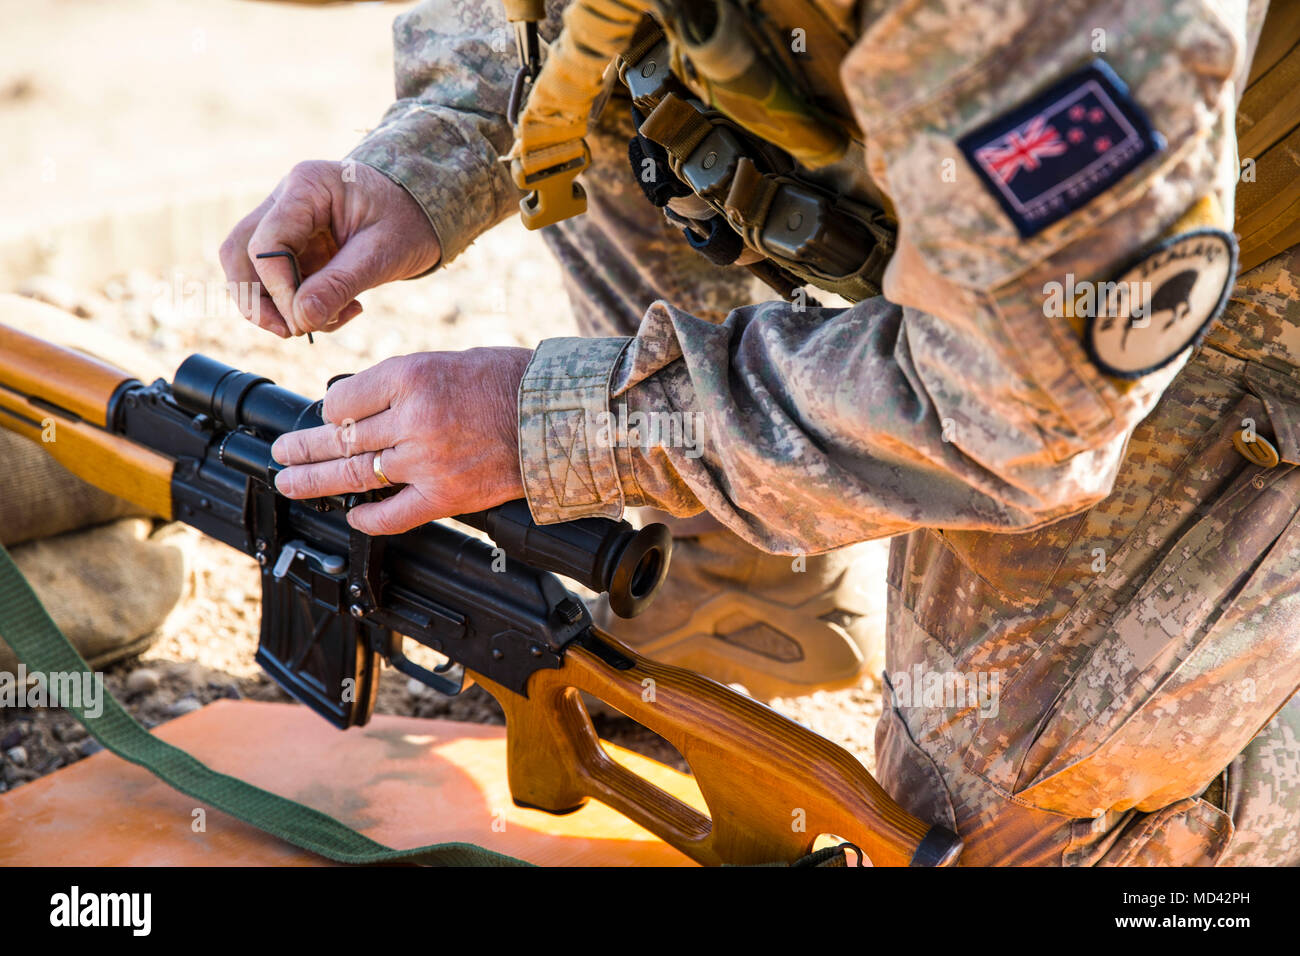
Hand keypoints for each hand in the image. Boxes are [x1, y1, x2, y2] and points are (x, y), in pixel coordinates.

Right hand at [219, 160, 440, 337]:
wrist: (423, 212)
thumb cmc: (408, 221)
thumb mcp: (383, 253)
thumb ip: (340, 284)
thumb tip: (300, 319)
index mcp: (307, 186)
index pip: (266, 243)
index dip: (278, 289)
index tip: (304, 321)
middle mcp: (285, 199)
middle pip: (239, 252)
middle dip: (258, 300)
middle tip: (291, 331)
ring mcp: (284, 222)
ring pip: (250, 269)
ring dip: (276, 308)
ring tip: (322, 323)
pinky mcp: (293, 246)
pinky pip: (277, 282)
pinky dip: (299, 306)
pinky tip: (338, 312)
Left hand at [270, 348, 531, 533]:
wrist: (559, 415)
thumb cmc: (511, 381)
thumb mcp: (447, 361)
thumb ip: (402, 385)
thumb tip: (360, 408)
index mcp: (410, 375)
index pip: (344, 399)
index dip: (331, 410)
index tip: (330, 416)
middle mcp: (412, 418)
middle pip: (340, 438)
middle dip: (304, 448)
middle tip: (282, 454)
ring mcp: (426, 460)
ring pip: (356, 474)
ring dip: (317, 481)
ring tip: (292, 482)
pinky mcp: (446, 495)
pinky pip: (394, 513)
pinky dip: (369, 517)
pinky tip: (352, 515)